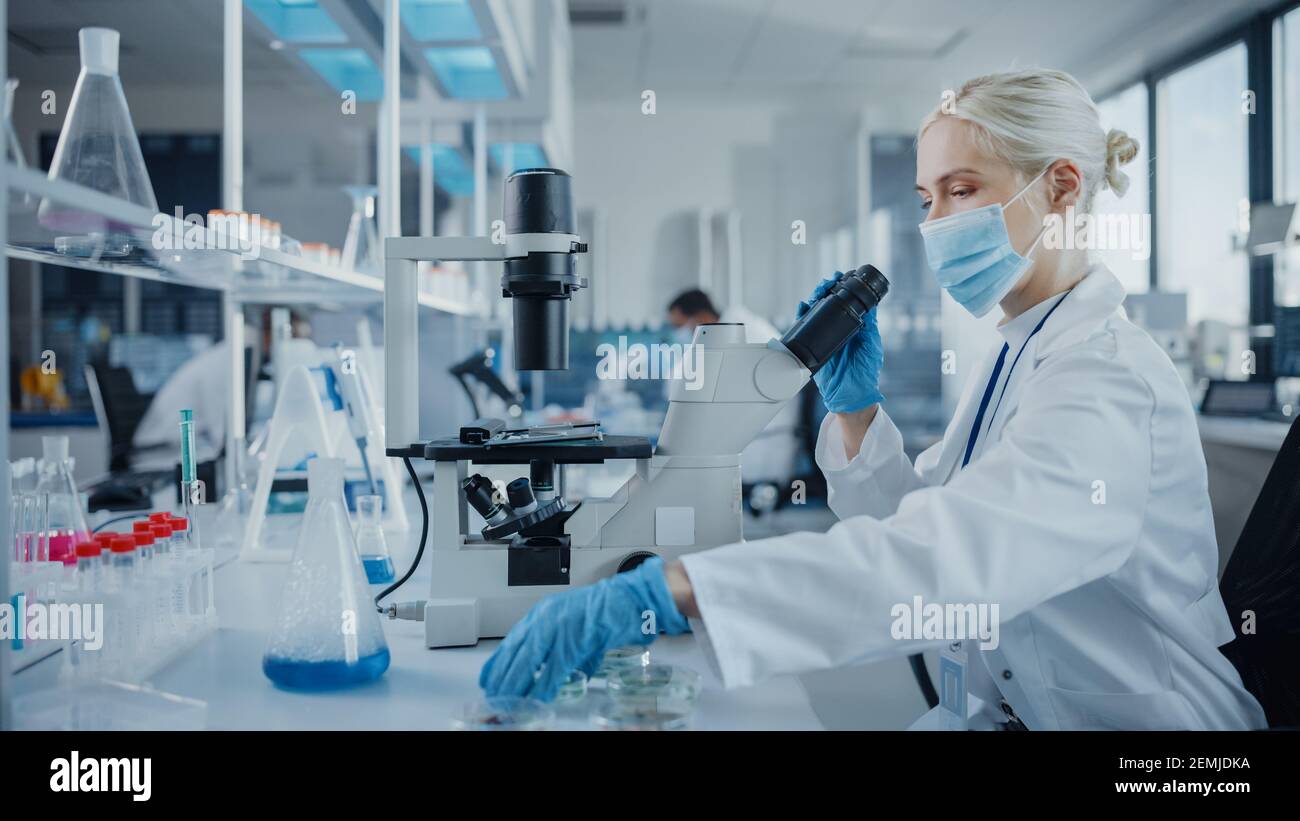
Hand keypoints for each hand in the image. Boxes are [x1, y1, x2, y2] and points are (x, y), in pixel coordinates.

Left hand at [478, 557, 689, 700]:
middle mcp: (546, 618)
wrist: (630, 599)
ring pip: (529, 661)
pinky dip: (543, 686)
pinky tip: (536, 698)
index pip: (513, 639)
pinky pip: (554, 668)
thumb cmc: (607, 610)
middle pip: (516, 651)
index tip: (488, 677)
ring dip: (517, 684)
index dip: (499, 661)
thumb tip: (564, 674)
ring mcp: (559, 627)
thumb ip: (568, 651)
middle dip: (502, 677)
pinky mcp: (574, 639)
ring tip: (508, 701)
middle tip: (493, 696)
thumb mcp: (578, 628)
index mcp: (544, 613)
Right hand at [797, 272, 884, 412]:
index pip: (847, 302)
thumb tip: (870, 306)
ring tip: (817, 292)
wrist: (850, 394)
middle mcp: (839, 329)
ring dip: (815, 299)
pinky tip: (803, 306)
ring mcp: (824, 336)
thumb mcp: (871, 345)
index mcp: (854, 327)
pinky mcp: (813, 345)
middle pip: (829, 303)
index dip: (844, 289)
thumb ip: (869, 326)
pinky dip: (802, 315)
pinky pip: (804, 328)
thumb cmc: (865, 372)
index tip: (843, 278)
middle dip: (826, 290)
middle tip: (827, 283)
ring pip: (816, 312)